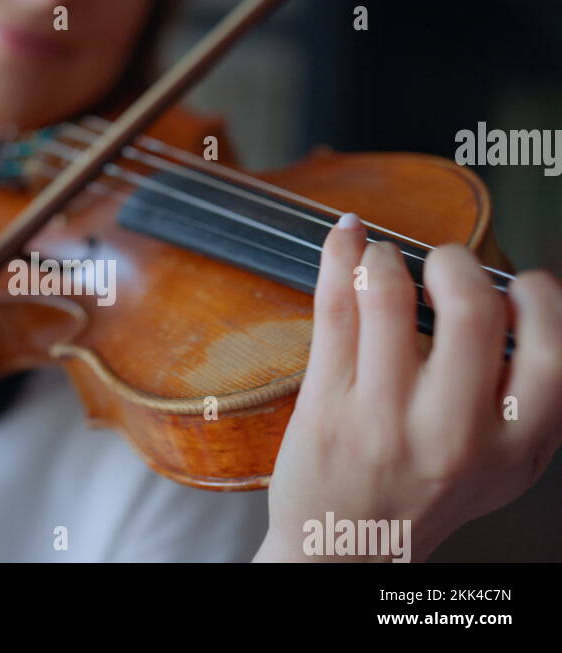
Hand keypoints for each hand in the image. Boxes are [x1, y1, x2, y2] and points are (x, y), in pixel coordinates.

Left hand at [255, 213, 561, 561]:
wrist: (343, 552)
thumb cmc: (419, 500)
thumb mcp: (498, 466)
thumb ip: (522, 400)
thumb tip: (520, 305)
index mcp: (514, 445)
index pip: (551, 347)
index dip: (537, 296)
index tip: (516, 284)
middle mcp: (453, 431)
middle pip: (472, 308)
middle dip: (456, 261)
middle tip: (443, 262)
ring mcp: (384, 417)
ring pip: (389, 297)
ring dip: (386, 257)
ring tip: (383, 258)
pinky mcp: (326, 406)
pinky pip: (333, 310)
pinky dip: (338, 259)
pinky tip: (345, 241)